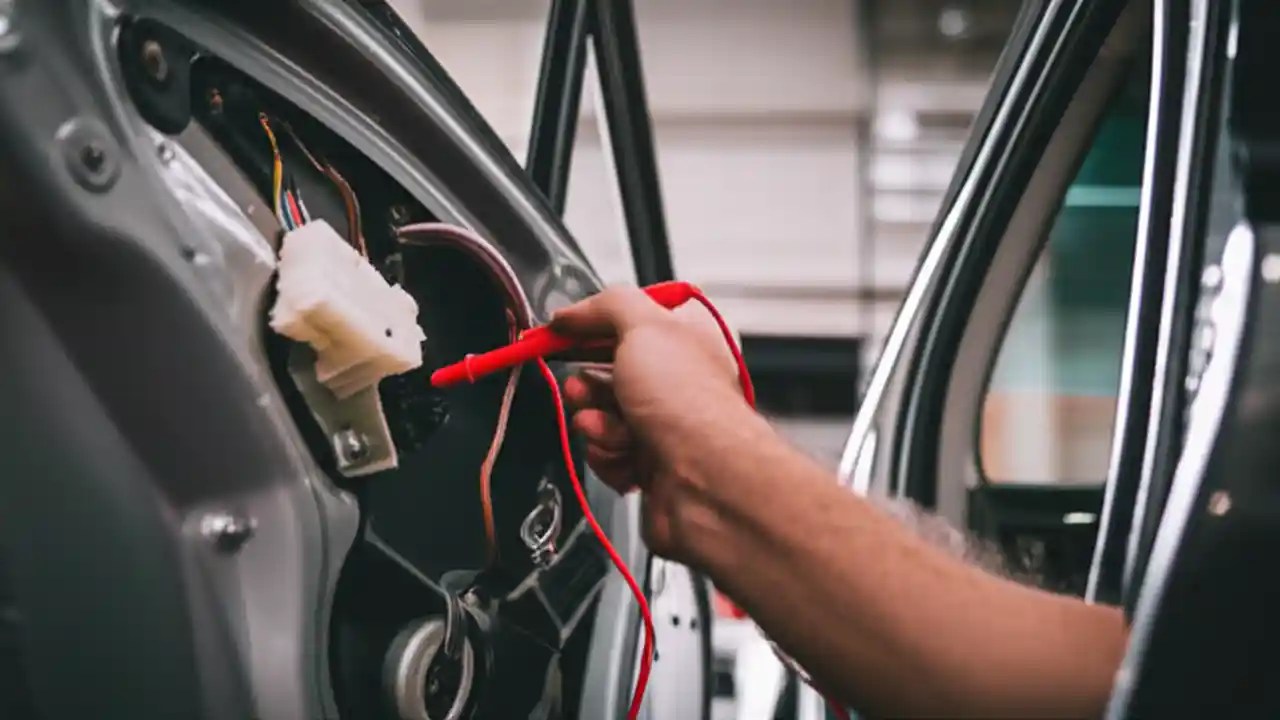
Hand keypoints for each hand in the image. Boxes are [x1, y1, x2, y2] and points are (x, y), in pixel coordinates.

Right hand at [550, 287, 765, 558]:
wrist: (705, 482)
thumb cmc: (692, 407)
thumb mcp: (645, 327)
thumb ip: (606, 306)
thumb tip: (572, 312)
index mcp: (684, 337)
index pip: (628, 319)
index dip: (591, 324)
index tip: (561, 332)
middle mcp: (676, 380)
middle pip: (607, 370)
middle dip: (586, 382)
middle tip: (582, 389)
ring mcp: (664, 424)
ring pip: (601, 415)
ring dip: (595, 423)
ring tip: (609, 428)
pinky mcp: (650, 464)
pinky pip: (606, 453)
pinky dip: (607, 455)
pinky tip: (623, 455)